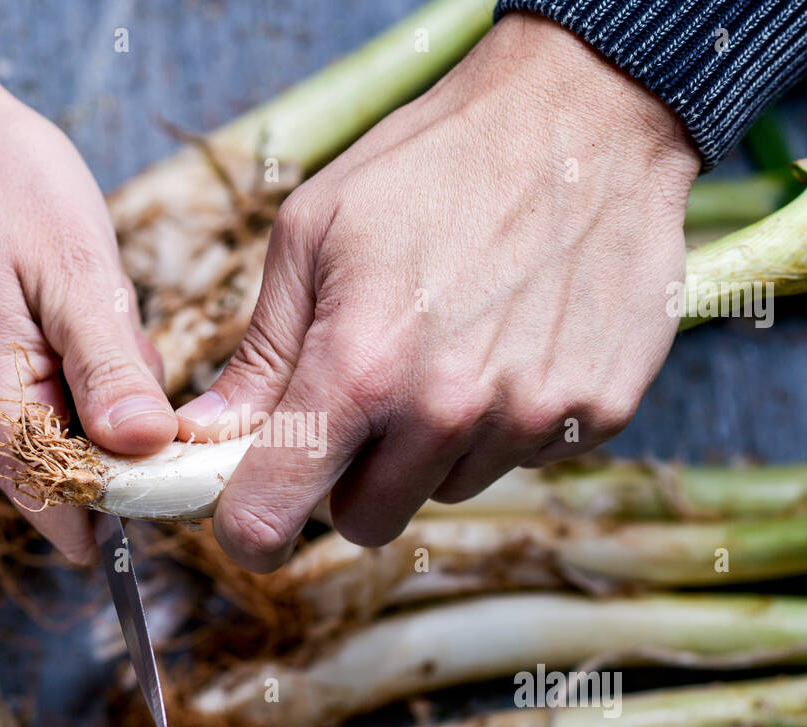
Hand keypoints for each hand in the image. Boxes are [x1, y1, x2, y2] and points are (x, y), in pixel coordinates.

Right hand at [0, 0, 174, 564]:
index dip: (141, 487)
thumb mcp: (76, 272)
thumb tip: (149, 451)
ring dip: (95, 399)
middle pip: (71, 481)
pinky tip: (64, 316)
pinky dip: (67, 379)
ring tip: (86, 313)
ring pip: (57, 442)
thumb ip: (112, 374)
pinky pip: (31, 411)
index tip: (180, 434)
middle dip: (120, 431)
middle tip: (123, 338)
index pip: (78, 510)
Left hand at [177, 13, 699, 570]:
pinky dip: (507, 422)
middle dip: (350, 479)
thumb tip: (208, 433)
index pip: (277, 511)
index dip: (251, 530)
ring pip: (447, 489)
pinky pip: (523, 458)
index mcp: (359, 366)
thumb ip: (260, 352)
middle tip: (364, 403)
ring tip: (451, 348)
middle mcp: (447, 411)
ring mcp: (531, 417)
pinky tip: (512, 343)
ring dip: (433, 446)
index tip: (249, 524)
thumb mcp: (313, 235)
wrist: (584, 116)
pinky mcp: (597, 412)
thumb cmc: (432, 163)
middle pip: (367, 521)